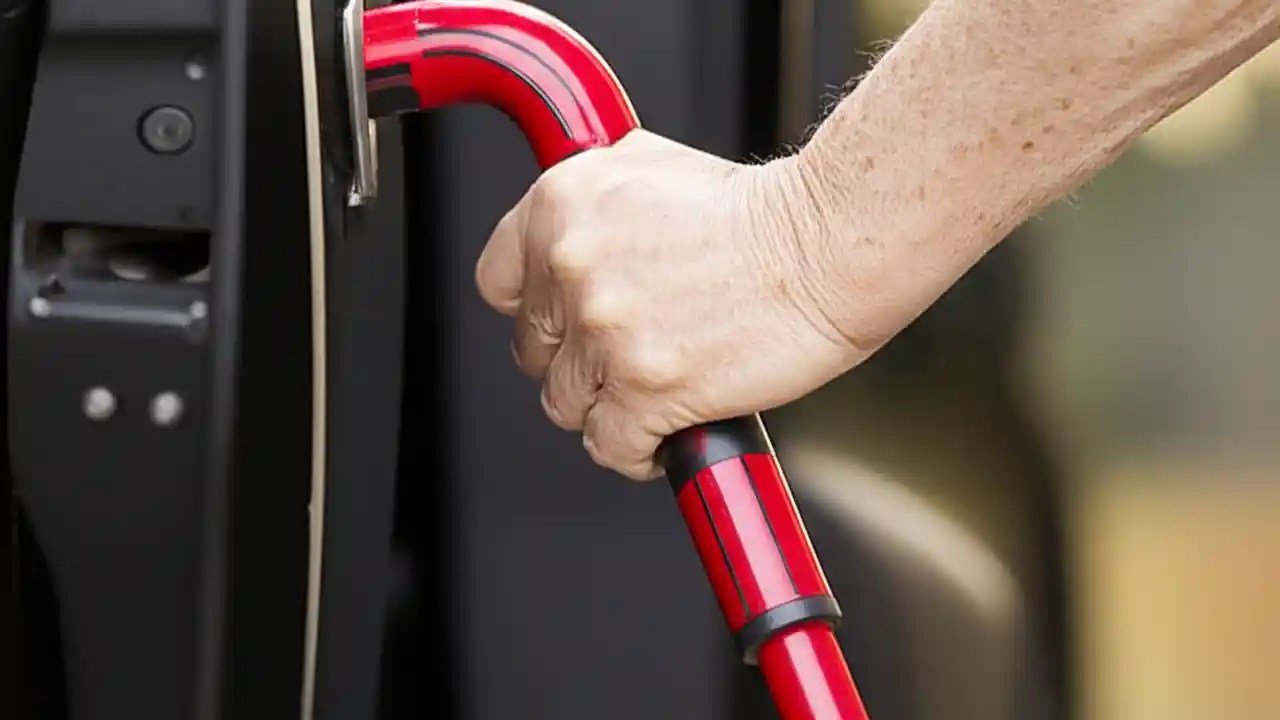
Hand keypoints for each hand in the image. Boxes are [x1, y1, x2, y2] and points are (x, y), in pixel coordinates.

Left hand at [475, 130, 861, 479]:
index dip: (533, 310)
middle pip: (534, 350)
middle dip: (576, 360)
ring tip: (651, 394)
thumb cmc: (760, 209)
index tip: (559, 323)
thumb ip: (596, 200)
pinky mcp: (645, 389)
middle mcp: (572, 267)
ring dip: (607, 406)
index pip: (497, 282)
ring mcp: (605, 333)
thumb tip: (571, 228)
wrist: (827, 242)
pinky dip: (636, 452)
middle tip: (623, 356)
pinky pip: (609, 447)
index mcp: (561, 209)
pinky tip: (666, 435)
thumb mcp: (654, 166)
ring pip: (566, 404)